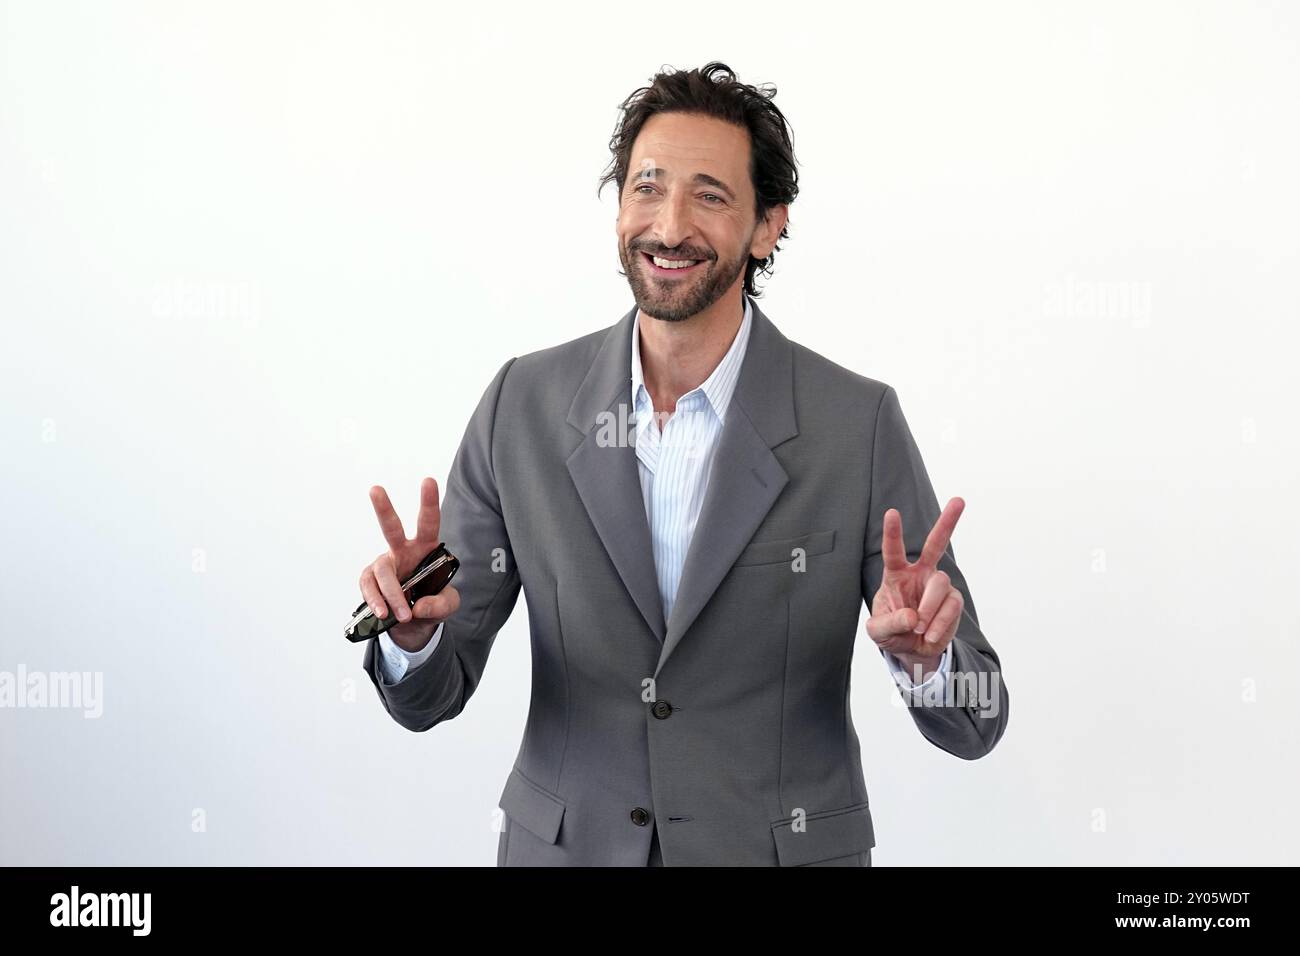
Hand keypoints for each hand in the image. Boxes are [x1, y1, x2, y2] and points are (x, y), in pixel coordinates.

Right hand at [358, 477, 460, 652]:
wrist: (413, 624)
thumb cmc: (432, 604)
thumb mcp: (448, 606)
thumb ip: (440, 605)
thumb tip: (418, 607)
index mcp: (425, 548)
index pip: (428, 523)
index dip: (429, 502)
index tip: (428, 481)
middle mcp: (403, 551)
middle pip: (392, 527)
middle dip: (384, 508)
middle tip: (375, 489)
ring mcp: (385, 565)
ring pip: (382, 571)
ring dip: (392, 594)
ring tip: (403, 614)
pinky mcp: (370, 580)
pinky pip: (369, 587)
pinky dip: (376, 602)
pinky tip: (383, 613)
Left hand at [865, 497, 965, 676]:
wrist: (913, 649)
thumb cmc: (892, 631)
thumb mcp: (879, 632)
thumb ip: (890, 623)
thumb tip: (912, 617)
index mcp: (896, 574)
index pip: (893, 551)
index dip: (893, 533)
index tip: (892, 512)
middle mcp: (920, 574)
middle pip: (935, 544)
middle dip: (947, 523)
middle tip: (959, 500)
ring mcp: (938, 585)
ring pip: (940, 583)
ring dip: (929, 609)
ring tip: (920, 628)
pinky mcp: (953, 600)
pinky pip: (951, 606)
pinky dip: (939, 624)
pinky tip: (930, 634)